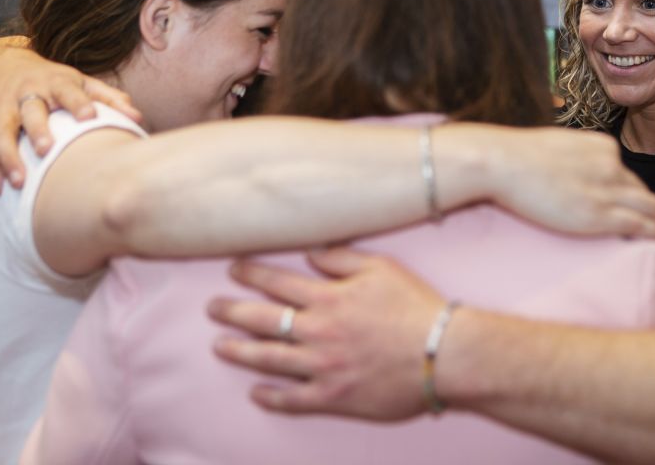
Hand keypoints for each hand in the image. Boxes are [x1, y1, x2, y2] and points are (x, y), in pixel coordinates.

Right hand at [0, 46, 141, 192]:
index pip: (68, 91)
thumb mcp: (81, 82)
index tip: (89, 117)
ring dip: (8, 156)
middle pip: (30, 110)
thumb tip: (138, 117)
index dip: (78, 102)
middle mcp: (27, 91)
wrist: (3, 66)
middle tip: (47, 150)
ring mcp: (3, 104)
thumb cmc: (55, 82)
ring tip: (19, 182)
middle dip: (38, 129)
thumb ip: (109, 98)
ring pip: (2, 130)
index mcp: (56, 82)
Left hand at [208, 248, 438, 418]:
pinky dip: (270, 396)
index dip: (252, 275)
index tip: (234, 270)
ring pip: (268, 359)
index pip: (278, 283)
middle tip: (212, 308)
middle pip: (263, 320)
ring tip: (220, 346)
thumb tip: (311, 255)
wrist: (442, 353)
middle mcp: (318, 331)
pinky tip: (255, 393)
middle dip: (232, 312)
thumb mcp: (382, 268)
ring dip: (240, 351)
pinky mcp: (333, 397)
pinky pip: (292, 399)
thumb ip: (342, 259)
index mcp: (328, 298)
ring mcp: (322, 367)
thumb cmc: (416, 307)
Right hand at [455, 125, 654, 244]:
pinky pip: (643, 226)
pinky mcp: (601, 214)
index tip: (643, 207)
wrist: (501, 162)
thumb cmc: (512, 157)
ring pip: (652, 208)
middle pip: (643, 192)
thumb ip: (566, 161)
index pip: (625, 174)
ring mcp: (608, 189)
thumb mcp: (550, 149)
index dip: (636, 194)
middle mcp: (611, 164)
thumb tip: (561, 176)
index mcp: (600, 146)